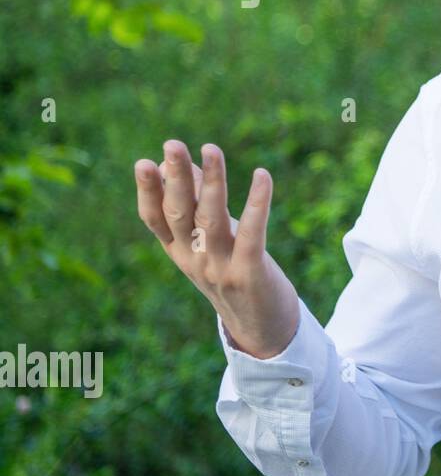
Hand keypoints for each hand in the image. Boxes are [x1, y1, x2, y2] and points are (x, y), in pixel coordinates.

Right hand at [135, 140, 300, 358]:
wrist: (262, 330)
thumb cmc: (236, 275)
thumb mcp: (211, 243)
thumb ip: (199, 207)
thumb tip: (188, 167)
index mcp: (179, 252)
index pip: (154, 220)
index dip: (148, 192)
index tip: (144, 162)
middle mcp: (193, 260)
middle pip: (178, 214)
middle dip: (174, 178)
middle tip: (172, 144)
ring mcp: (219, 268)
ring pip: (210, 219)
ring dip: (210, 182)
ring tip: (211, 149)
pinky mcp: (249, 274)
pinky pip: (252, 233)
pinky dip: (257, 203)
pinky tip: (262, 175)